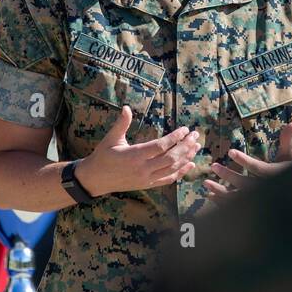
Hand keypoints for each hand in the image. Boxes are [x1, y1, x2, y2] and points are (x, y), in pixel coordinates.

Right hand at [74, 106, 199, 196]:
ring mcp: (146, 178)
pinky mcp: (147, 184)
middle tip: (196, 136)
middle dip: (186, 146)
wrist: (95, 179)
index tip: (185, 129)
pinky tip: (190, 164)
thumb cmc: (103, 156)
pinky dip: (180, 173)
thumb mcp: (110, 138)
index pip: (160, 146)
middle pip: (171, 158)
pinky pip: (167, 179)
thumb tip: (126, 107)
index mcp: (134, 155)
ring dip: (186, 158)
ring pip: (172, 169)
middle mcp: (143, 168)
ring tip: (196, 147)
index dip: (175, 138)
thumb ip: (121, 124)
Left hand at [206, 122, 291, 198]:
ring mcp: (257, 200)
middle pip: (243, 183)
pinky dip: (221, 202)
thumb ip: (288, 140)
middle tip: (213, 165)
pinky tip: (210, 195)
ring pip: (236, 197)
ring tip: (205, 183)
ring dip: (219, 191)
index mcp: (273, 175)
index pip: (256, 167)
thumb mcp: (291, 155)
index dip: (244, 160)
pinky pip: (234, 206)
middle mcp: (264, 189)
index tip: (231, 151)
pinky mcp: (251, 207)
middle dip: (227, 175)